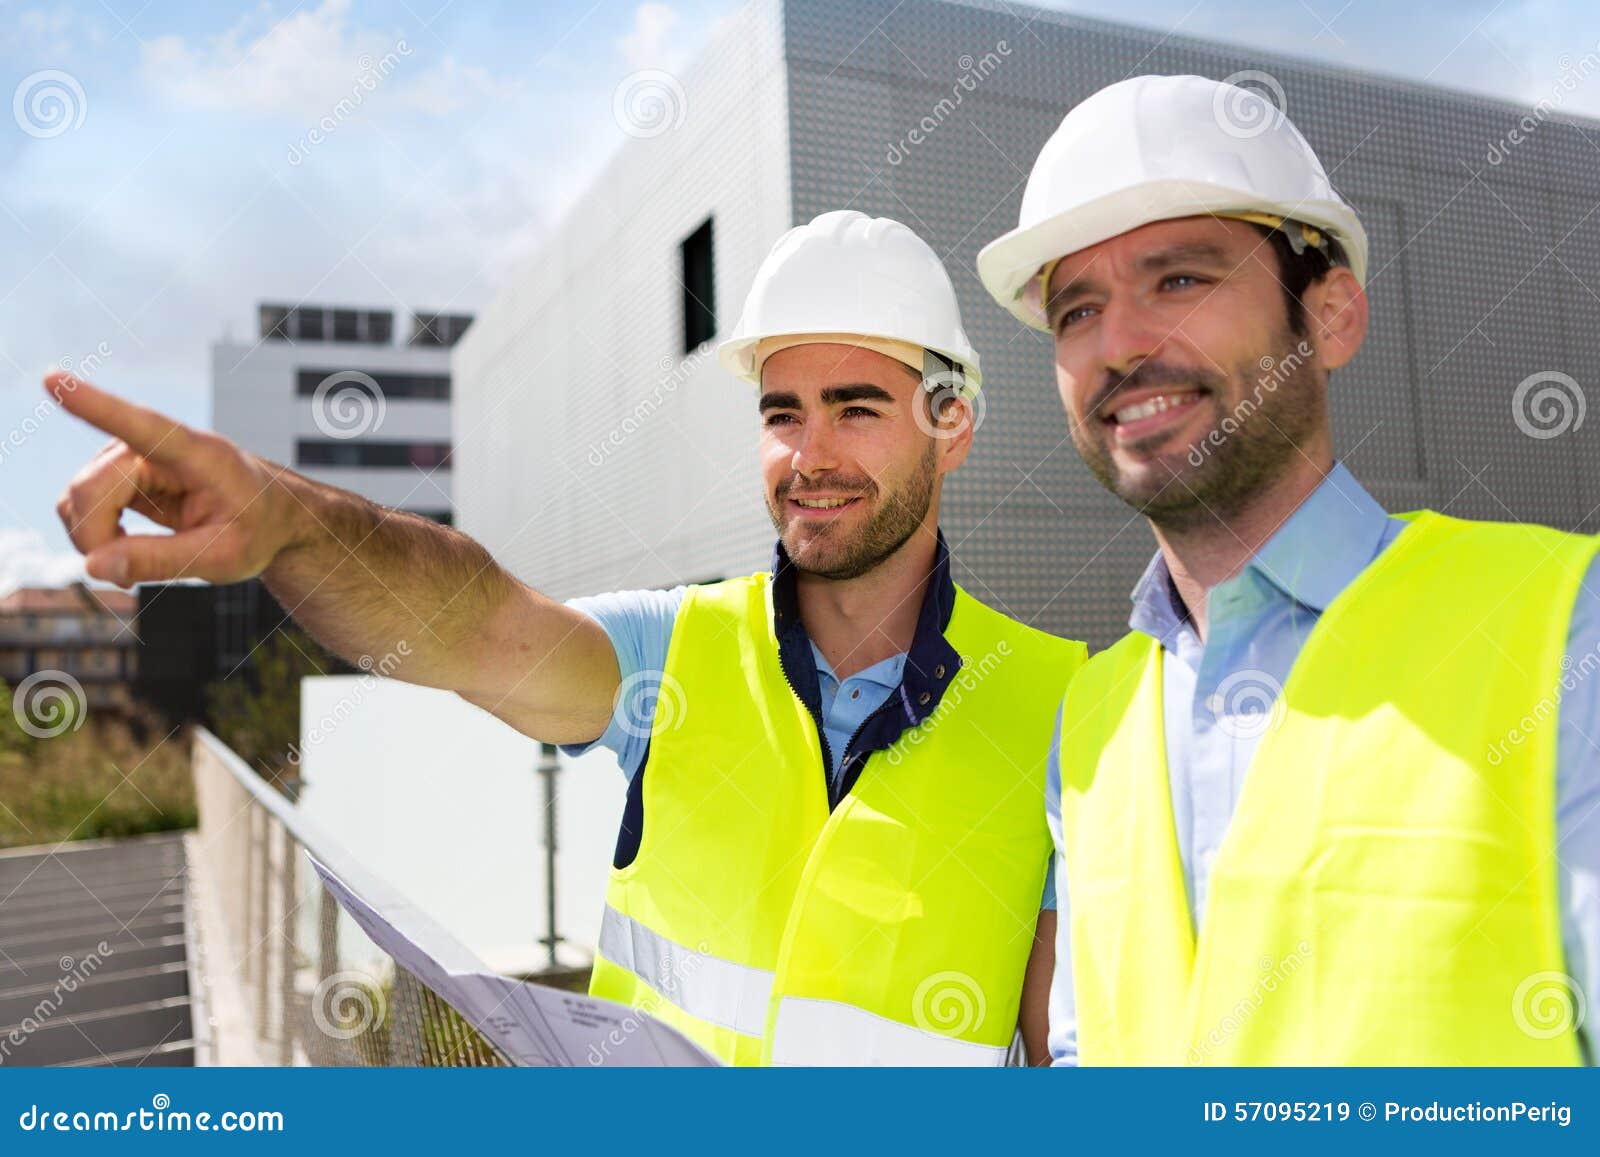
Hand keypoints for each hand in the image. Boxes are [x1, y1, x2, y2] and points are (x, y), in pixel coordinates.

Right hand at [48, 371, 307, 587]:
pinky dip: (92, 535)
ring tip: (133, 568)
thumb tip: (92, 565)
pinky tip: (123, 553)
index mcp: (200, 455)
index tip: (54, 380)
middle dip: (95, 538)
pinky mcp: (118, 473)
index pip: (142, 426)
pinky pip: (80, 504)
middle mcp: (158, 446)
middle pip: (90, 487)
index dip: (96, 406)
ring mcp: (131, 457)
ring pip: (78, 496)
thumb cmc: (256, 530)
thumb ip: (161, 561)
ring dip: (93, 539)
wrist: (270, 517)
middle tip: (125, 581)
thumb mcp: (223, 558)